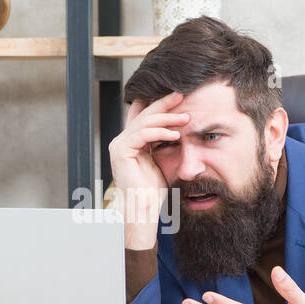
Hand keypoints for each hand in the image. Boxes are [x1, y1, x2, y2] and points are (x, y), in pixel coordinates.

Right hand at [108, 92, 188, 244]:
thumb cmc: (155, 189)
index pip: (145, 115)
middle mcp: (122, 140)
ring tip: (186, 118)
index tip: (179, 97)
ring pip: (144, 122)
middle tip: (181, 96)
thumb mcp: (166, 158)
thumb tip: (185, 123)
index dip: (160, 104)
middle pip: (144, 114)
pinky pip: (141, 134)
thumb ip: (169, 140)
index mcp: (132, 141)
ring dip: (167, 118)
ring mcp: (119, 145)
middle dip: (164, 104)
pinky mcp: (120, 151)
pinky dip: (160, 132)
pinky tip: (175, 134)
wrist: (145, 207)